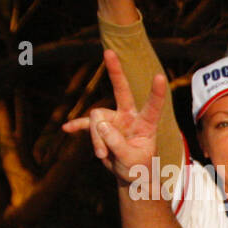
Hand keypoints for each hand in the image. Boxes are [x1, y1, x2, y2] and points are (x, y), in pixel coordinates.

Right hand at [62, 50, 165, 189]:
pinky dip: (78, 127)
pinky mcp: (100, 129)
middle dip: (115, 72)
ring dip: (96, 139)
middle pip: (121, 91)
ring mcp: (113, 121)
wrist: (129, 175)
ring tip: (102, 155)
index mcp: (145, 124)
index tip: (160, 76)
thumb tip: (101, 125)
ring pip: (97, 119)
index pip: (152, 106)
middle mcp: (129, 117)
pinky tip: (67, 129)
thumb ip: (117, 143)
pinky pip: (85, 125)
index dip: (156, 92)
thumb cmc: (137, 168)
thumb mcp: (131, 160)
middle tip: (110, 51)